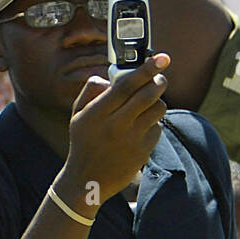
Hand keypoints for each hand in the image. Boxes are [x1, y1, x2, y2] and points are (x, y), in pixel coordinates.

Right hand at [60, 54, 169, 207]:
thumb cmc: (83, 142)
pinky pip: (157, 128)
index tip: (162, 57)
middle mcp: (115, 125)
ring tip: (148, 105)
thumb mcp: (77, 115)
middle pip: (148, 95)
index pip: (126, 85)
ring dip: (157, 102)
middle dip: (159, 81)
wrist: (87, 180)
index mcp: (97, 112)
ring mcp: (131, 139)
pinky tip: (141, 128)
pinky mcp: (143, 151)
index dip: (146, 68)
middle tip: (160, 77)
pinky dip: (153, 124)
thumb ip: (91, 91)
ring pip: (158, 110)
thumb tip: (109, 76)